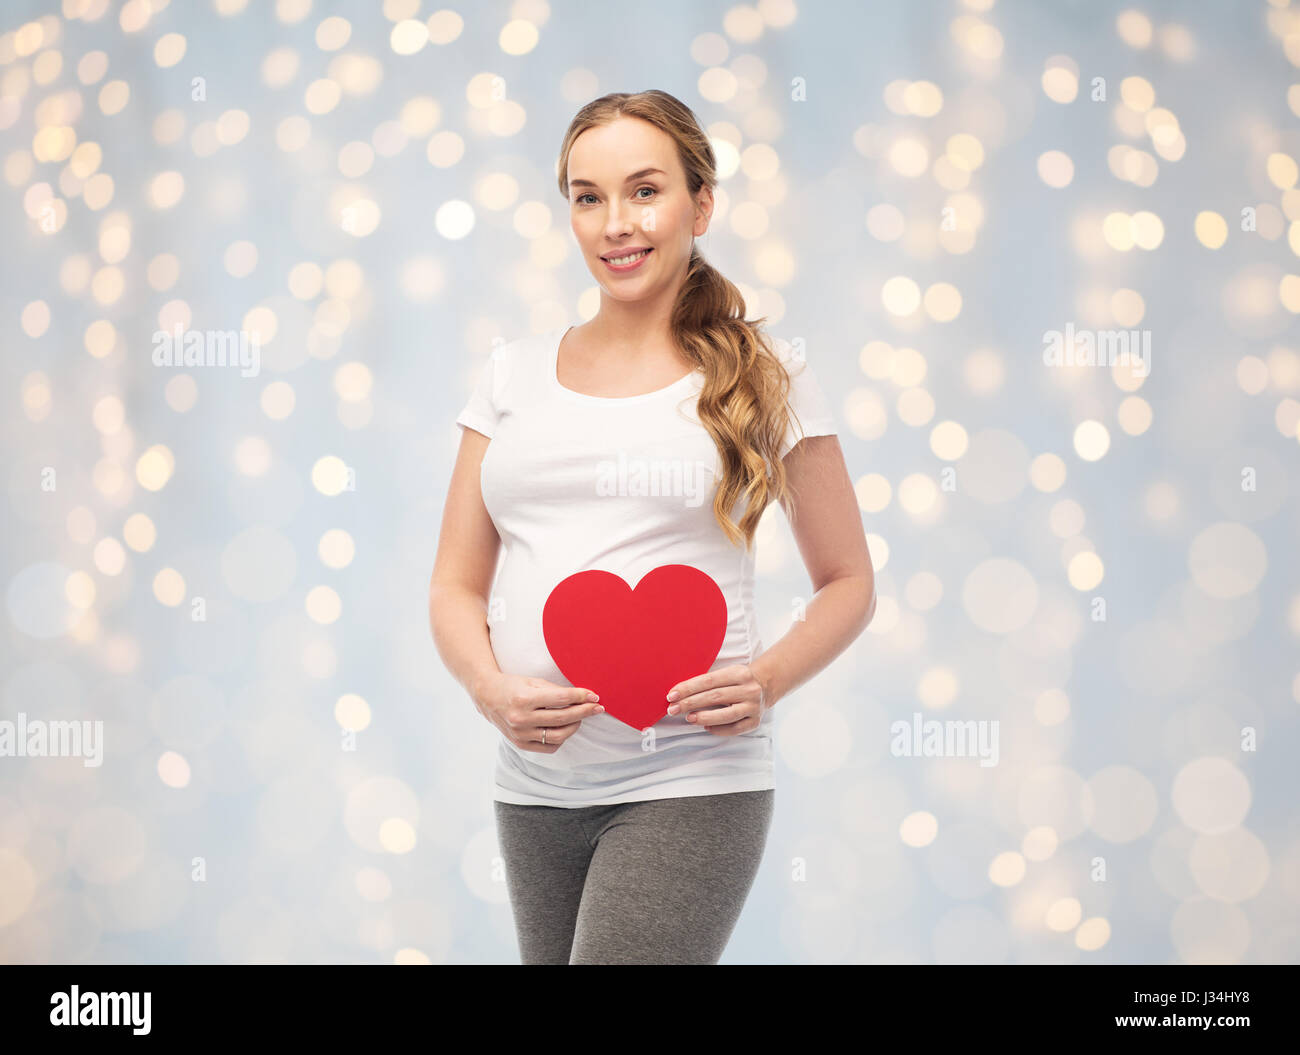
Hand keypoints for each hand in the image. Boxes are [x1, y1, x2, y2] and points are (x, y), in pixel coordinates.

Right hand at [473, 672, 603, 753]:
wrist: (487, 696)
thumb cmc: (513, 685)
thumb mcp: (533, 682)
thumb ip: (556, 691)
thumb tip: (582, 697)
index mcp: (524, 699)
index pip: (560, 699)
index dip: (581, 697)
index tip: (595, 696)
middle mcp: (521, 718)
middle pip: (562, 718)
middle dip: (584, 712)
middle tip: (597, 707)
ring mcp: (520, 734)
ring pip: (558, 736)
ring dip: (575, 726)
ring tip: (580, 717)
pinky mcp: (520, 744)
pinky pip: (549, 746)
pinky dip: (561, 738)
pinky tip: (565, 728)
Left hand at [664, 663, 765, 735]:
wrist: (765, 686)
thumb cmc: (737, 680)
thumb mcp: (727, 673)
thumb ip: (708, 682)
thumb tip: (679, 694)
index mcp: (739, 673)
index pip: (709, 681)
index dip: (688, 688)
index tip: (672, 695)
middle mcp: (749, 689)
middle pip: (715, 697)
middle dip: (691, 703)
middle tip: (673, 709)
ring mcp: (754, 706)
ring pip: (726, 715)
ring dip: (704, 717)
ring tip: (688, 718)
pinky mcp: (755, 721)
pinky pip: (735, 729)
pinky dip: (719, 729)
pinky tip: (705, 727)